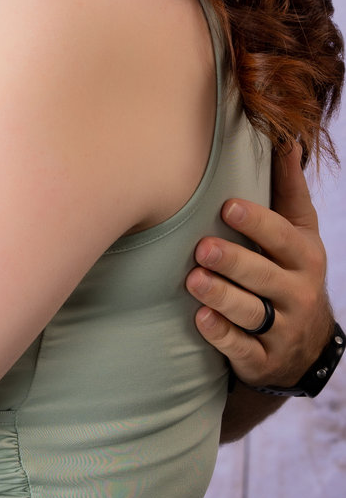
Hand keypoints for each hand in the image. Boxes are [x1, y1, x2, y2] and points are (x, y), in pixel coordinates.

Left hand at [186, 147, 334, 387]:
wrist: (303, 344)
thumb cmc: (290, 271)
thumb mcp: (299, 232)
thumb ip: (289, 189)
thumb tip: (288, 138)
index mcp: (304, 257)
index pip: (282, 237)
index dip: (256, 223)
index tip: (227, 206)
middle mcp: (297, 293)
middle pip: (265, 276)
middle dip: (234, 262)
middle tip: (202, 248)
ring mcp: (282, 329)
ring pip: (251, 313)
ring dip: (222, 296)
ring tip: (193, 280)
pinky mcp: (263, 360)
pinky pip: (243, 349)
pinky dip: (222, 336)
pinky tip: (201, 319)